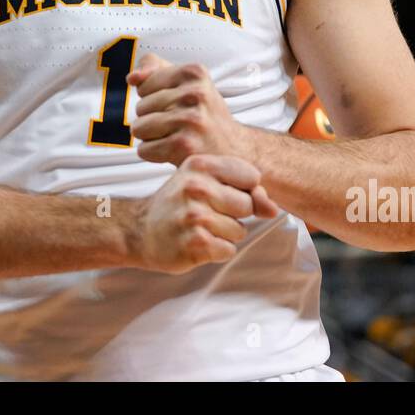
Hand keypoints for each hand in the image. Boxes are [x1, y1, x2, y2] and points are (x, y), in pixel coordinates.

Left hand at [127, 53, 253, 167]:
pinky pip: (144, 149)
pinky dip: (154, 155)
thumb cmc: (203, 114)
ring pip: (138, 128)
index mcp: (194, 72)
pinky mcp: (184, 145)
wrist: (235, 149)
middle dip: (153, 119)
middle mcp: (195, 93)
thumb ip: (154, 68)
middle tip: (180, 125)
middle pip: (140, 108)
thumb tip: (132, 78)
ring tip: (176, 137)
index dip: (154, 99)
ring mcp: (191, 119)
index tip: (178, 106)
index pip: (143, 85)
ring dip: (151, 138)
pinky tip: (174, 152)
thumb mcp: (186, 82)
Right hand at [130, 155, 279, 274]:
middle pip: (247, 205)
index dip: (244, 189)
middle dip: (234, 214)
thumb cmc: (178, 203)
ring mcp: (194, 216)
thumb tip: (274, 209)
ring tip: (200, 228)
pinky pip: (228, 249)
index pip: (251, 176)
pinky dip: (217, 251)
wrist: (140, 230)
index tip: (223, 193)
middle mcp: (196, 187)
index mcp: (199, 164)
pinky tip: (197, 242)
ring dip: (225, 234)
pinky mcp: (195, 243)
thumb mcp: (205, 183)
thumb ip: (244, 190)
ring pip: (240, 230)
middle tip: (208, 213)